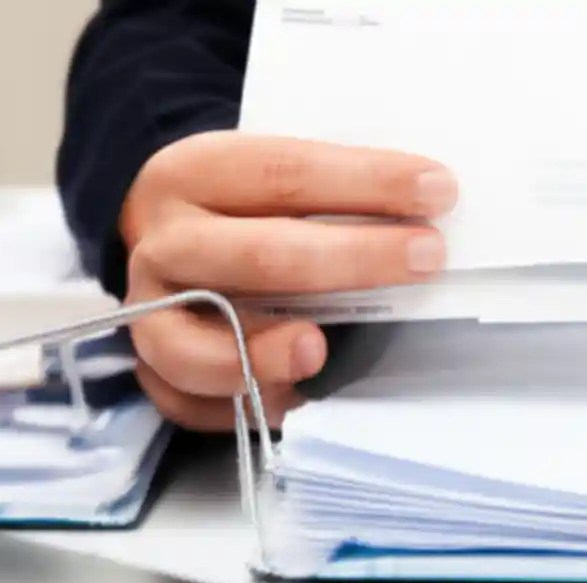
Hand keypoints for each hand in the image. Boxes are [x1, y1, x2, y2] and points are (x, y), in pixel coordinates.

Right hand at [118, 131, 457, 430]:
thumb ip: (329, 192)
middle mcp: (162, 243)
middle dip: (351, 259)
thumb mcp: (266, 178)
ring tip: (318, 349)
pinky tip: (294, 398)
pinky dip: (242, 406)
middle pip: (257, 255)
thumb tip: (429, 202)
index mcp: (192, 174)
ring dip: (262, 352)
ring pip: (194, 344)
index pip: (285, 173)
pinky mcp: (152, 374)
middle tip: (426, 257)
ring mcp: (149, 313)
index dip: (365, 182)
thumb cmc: (240, 212)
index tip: (437, 190)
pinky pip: (190, 402)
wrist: (161, 242)